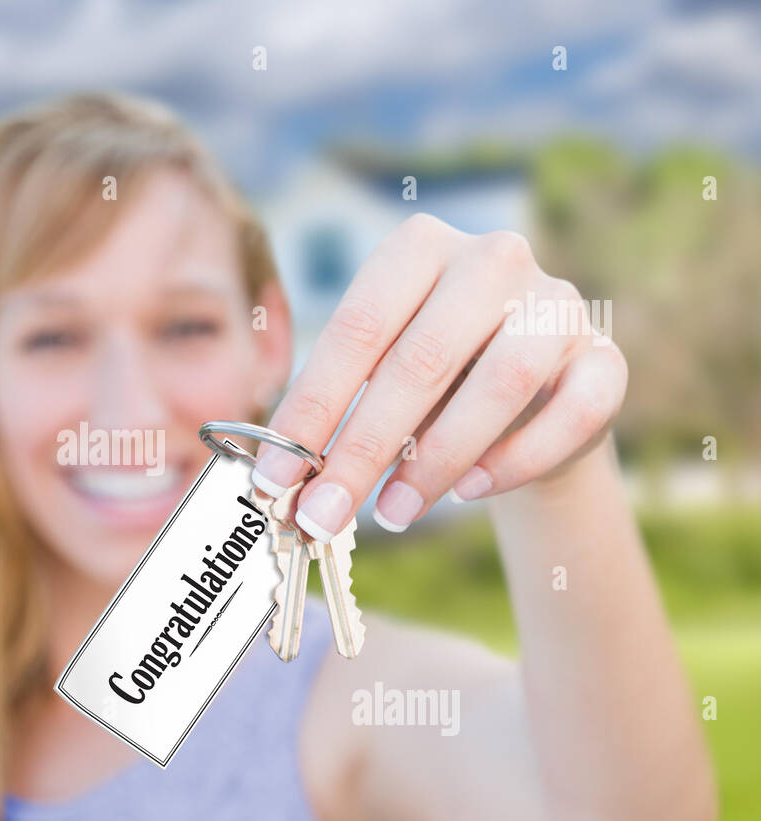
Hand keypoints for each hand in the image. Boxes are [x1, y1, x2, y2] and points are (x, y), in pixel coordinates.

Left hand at [252, 213, 627, 536]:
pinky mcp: (604, 358)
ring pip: (500, 383)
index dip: (311, 409)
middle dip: (361, 449)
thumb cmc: (431, 383)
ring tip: (390, 514)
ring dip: (436, 461)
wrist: (526, 399)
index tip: (275, 477)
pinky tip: (472, 491)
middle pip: (420, 360)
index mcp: (418, 247)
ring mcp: (556, 303)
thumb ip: (338, 412)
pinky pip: (571, 413)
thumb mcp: (377, 378)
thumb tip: (284, 479)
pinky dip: (517, 459)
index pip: (355, 330)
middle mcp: (492, 259)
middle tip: (322, 513)